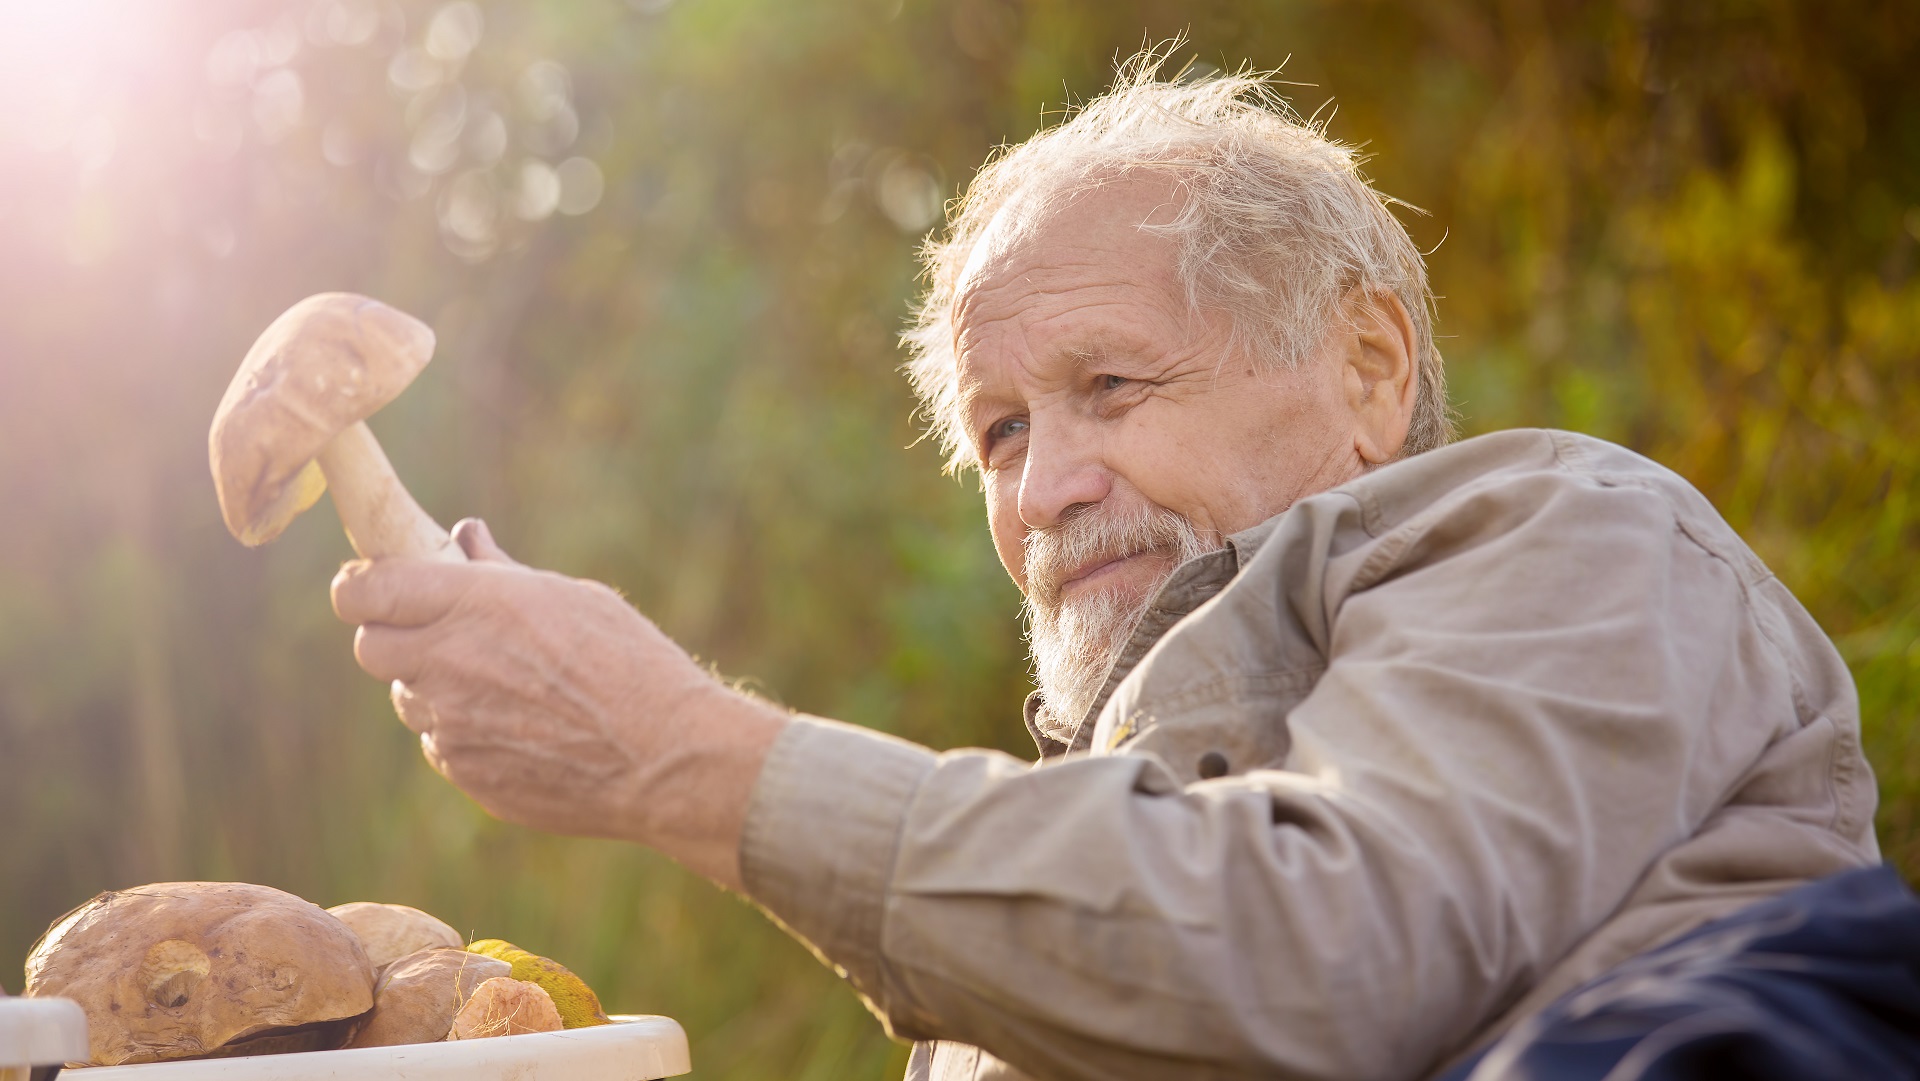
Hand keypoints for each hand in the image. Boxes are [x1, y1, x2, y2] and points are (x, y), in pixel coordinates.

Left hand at [330, 519, 786, 889]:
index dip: (359, 586)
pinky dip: (465, 732)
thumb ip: (501, 573)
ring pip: (407, 700)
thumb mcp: (572, 597)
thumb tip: (466, 537)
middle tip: (438, 634)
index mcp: (474, 605)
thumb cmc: (632, 664)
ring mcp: (453, 726)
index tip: (370, 586)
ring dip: (435, 687)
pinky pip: (441, 745)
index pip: (365, 590)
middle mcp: (449, 664)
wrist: (666, 757)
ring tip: (502, 686)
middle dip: (394, 637)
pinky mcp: (466, 775)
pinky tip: (522, 728)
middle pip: (370, 648)